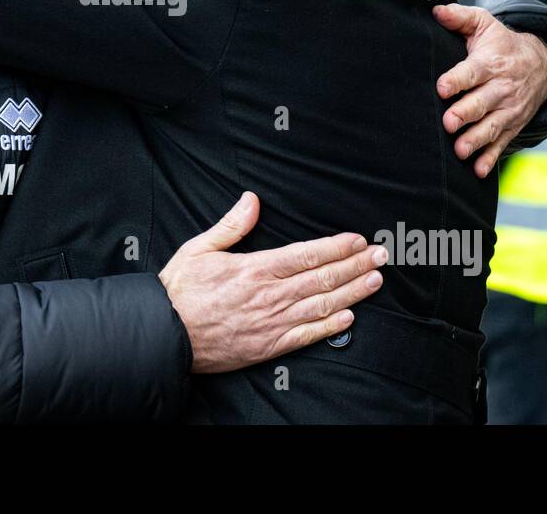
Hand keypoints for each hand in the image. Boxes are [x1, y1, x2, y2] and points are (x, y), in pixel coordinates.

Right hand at [158, 191, 386, 373]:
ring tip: (374, 281)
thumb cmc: (180, 290)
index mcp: (254, 269)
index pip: (306, 255)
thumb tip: (252, 200)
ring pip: (321, 305)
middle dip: (355, 265)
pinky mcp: (269, 346)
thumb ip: (231, 225)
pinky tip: (349, 317)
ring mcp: (272, 323)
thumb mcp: (199, 248)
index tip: (357, 240)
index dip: (336, 247)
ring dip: (352, 292)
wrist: (165, 335)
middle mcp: (269, 295)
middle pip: (322, 278)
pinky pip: (307, 335)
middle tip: (381, 256)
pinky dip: (331, 327)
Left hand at [433, 3, 546, 177]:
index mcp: (491, 63)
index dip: (457, 80)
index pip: (472, 72)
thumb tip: (435, 9)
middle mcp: (501, 88)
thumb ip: (460, 17)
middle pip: (482, 103)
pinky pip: (502, 143)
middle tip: (449, 122)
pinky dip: (491, 158)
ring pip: (491, 127)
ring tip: (459, 150)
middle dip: (466, 113)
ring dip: (476, 140)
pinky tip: (478, 171)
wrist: (541, 63)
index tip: (442, 88)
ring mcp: (508, 109)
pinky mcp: (512, 125)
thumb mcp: (485, 24)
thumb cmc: (501, 43)